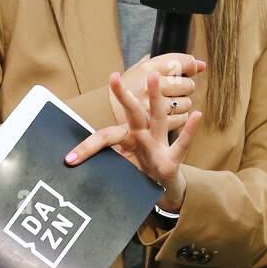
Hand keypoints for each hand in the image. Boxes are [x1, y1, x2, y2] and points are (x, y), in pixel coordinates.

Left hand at [65, 70, 201, 211]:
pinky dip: (189, 129)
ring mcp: (159, 144)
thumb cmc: (140, 176)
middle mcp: (143, 136)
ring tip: (154, 77)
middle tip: (114, 78)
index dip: (86, 148)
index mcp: (126, 140)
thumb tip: (79, 180)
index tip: (70, 158)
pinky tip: (196, 115)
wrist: (163, 190)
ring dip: (156, 98)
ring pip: (158, 117)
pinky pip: (182, 143)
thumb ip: (106, 170)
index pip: (104, 138)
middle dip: (123, 95)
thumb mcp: (120, 173)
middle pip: (132, 113)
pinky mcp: (172, 159)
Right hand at [112, 52, 204, 132]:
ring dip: (183, 102)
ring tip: (172, 101)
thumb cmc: (131, 86)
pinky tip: (179, 113)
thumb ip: (173, 62)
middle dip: (186, 85)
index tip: (190, 69)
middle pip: (185, 84)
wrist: (107, 113)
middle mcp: (149, 89)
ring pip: (185, 103)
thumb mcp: (145, 67)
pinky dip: (182, 118)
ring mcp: (152, 109)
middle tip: (177, 87)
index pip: (180, 63)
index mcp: (147, 70)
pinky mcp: (155, 128)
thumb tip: (201, 65)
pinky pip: (181, 119)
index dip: (189, 65)